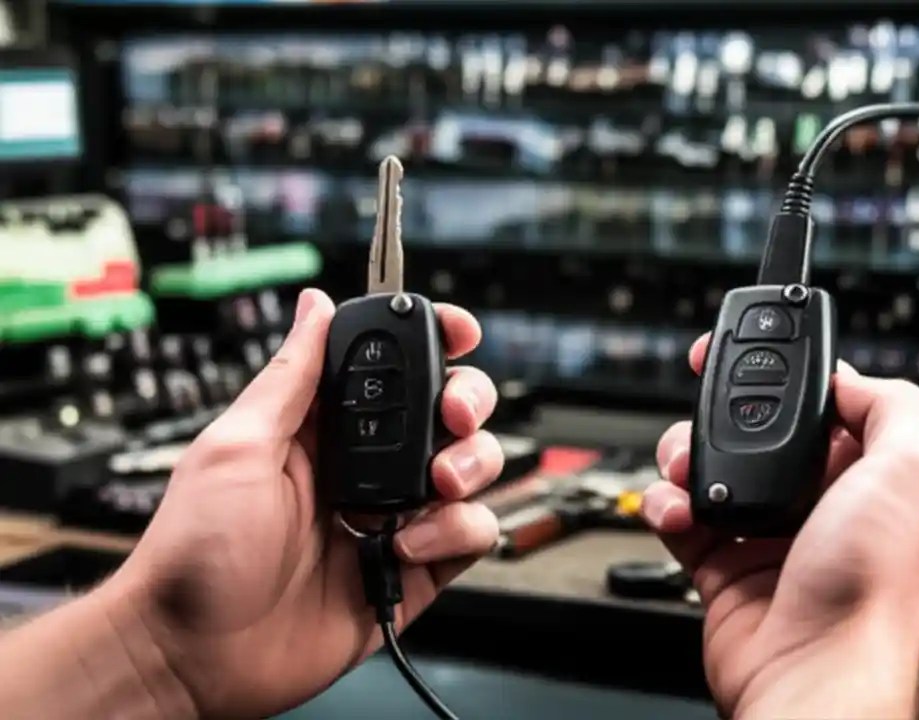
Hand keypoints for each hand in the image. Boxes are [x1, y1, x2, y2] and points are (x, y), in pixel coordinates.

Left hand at [102, 289, 503, 717]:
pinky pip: (470, 536)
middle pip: (450, 411)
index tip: (458, 332)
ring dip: (471, 465)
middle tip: (453, 415)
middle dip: (468, 401)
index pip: (396, 369)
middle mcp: (366, 468)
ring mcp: (395, 519)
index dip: (436, 343)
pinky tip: (409, 545)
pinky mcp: (414, 572)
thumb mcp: (235, 446)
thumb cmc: (193, 552)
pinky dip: (456, 532)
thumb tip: (315, 304)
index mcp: (324, 429)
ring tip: (436, 485)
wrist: (193, 654)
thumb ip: (291, 377)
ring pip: (473, 469)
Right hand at [642, 336, 918, 718]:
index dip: (794, 372)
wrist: (813, 674)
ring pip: (719, 466)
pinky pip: (685, 516)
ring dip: (689, 454)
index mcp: (882, 476)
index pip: (834, 401)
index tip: (756, 348)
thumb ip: (894, 404)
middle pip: (766, 428)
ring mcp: (776, 535)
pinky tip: (677, 507)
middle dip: (728, 410)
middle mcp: (831, 504)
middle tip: (704, 396)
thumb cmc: (873, 591)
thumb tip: (847, 381)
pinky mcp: (729, 567)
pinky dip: (668, 504)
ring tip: (687, 466)